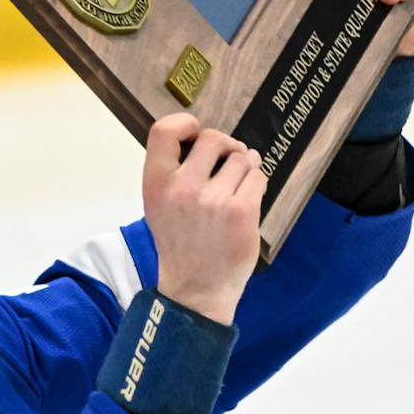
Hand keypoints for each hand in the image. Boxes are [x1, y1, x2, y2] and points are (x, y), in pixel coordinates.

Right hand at [141, 115, 264, 322]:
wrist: (196, 289)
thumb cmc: (180, 243)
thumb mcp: (159, 205)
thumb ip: (174, 171)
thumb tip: (207, 140)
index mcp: (156, 183)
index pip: (164, 130)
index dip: (185, 124)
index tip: (196, 133)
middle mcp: (182, 188)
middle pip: (213, 138)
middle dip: (226, 146)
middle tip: (228, 160)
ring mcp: (214, 200)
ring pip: (242, 158)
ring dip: (245, 165)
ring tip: (239, 183)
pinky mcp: (242, 212)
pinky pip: (258, 177)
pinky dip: (257, 181)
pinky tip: (250, 192)